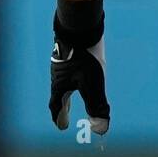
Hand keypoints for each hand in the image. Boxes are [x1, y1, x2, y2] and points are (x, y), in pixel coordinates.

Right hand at [49, 0, 109, 133]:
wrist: (78, 26)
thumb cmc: (83, 57)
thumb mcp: (93, 85)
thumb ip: (97, 106)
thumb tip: (101, 130)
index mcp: (60, 86)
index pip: (56, 106)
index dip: (59, 117)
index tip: (62, 126)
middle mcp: (58, 75)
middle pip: (58, 95)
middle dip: (62, 108)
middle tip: (63, 117)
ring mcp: (62, 62)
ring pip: (62, 82)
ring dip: (66, 92)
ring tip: (70, 93)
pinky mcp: (69, 51)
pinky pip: (68, 69)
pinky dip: (71, 77)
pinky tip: (78, 69)